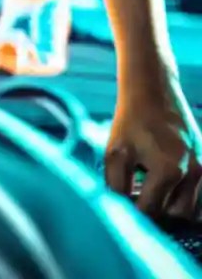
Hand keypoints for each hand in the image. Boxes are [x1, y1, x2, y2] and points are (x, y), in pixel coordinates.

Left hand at [105, 76, 201, 219]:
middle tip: (136, 203)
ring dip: (172, 209)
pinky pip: (200, 195)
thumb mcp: (115, 153)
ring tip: (148, 195)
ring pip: (193, 210)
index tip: (121, 212)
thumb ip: (116, 186)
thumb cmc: (130, 122)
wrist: (153, 91)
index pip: (152, 211)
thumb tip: (120, 213)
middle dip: (156, 215)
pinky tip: (162, 188)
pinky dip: (183, 199)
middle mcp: (194, 172)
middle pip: (177, 216)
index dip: (134, 217)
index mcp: (170, 170)